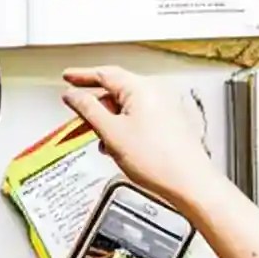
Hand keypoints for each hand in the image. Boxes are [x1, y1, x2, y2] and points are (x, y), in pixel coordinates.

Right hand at [61, 66, 217, 207]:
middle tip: (79, 117)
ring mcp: (165, 107)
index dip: (81, 76)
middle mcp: (156, 93)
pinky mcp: (169, 123)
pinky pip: (139, 117)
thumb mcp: (111, 133)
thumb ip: (87, 110)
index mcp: (141, 88)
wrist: (190, 183)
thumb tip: (73, 95)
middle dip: (95, 106)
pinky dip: (124, 128)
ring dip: (110, 121)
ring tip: (103, 141)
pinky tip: (119, 146)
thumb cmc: (158, 160)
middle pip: (115, 91)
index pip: (104, 74)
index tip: (68, 77)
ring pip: (127, 107)